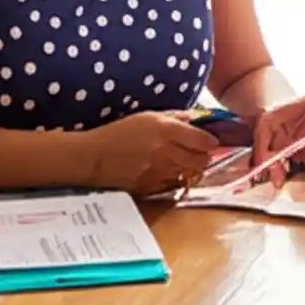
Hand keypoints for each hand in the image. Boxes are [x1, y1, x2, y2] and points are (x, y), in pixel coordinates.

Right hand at [83, 112, 218, 195]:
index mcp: (167, 130)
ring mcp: (160, 172)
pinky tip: (169, 172)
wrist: (93, 157)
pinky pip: (174, 184)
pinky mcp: (152, 187)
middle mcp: (167, 152)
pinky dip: (176, 178)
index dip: (210, 141)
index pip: (203, 140)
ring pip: (191, 173)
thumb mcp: (148, 117)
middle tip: (200, 153)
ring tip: (185, 162)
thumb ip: (175, 118)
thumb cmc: (119, 132)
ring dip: (192, 168)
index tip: (210, 140)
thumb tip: (196, 120)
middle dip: (205, 156)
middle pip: (202, 160)